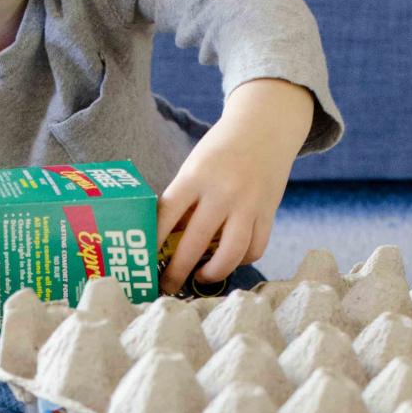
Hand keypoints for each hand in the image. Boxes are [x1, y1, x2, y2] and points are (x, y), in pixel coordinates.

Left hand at [157, 78, 314, 294]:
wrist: (265, 126)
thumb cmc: (220, 152)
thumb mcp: (195, 167)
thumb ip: (183, 201)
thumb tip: (167, 243)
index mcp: (196, 175)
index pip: (167, 214)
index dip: (153, 241)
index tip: (143, 261)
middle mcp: (223, 190)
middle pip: (195, 242)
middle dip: (177, 271)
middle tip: (167, 286)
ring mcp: (249, 203)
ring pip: (230, 253)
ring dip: (213, 273)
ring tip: (200, 277)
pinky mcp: (268, 212)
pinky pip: (254, 248)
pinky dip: (240, 261)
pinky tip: (228, 260)